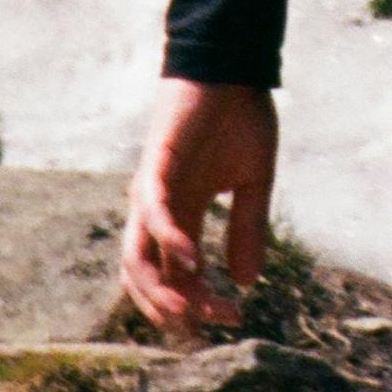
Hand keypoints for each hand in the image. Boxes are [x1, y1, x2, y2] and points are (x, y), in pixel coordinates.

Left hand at [124, 81, 276, 335]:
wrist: (233, 66)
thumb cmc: (240, 117)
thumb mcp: (254, 182)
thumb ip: (247, 230)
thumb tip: (246, 283)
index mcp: (182, 213)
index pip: (179, 275)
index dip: (202, 303)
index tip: (235, 317)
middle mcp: (159, 209)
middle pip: (146, 277)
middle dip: (175, 309)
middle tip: (209, 325)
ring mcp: (153, 190)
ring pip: (137, 257)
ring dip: (161, 290)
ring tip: (190, 312)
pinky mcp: (156, 166)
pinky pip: (154, 214)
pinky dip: (168, 241)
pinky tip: (193, 261)